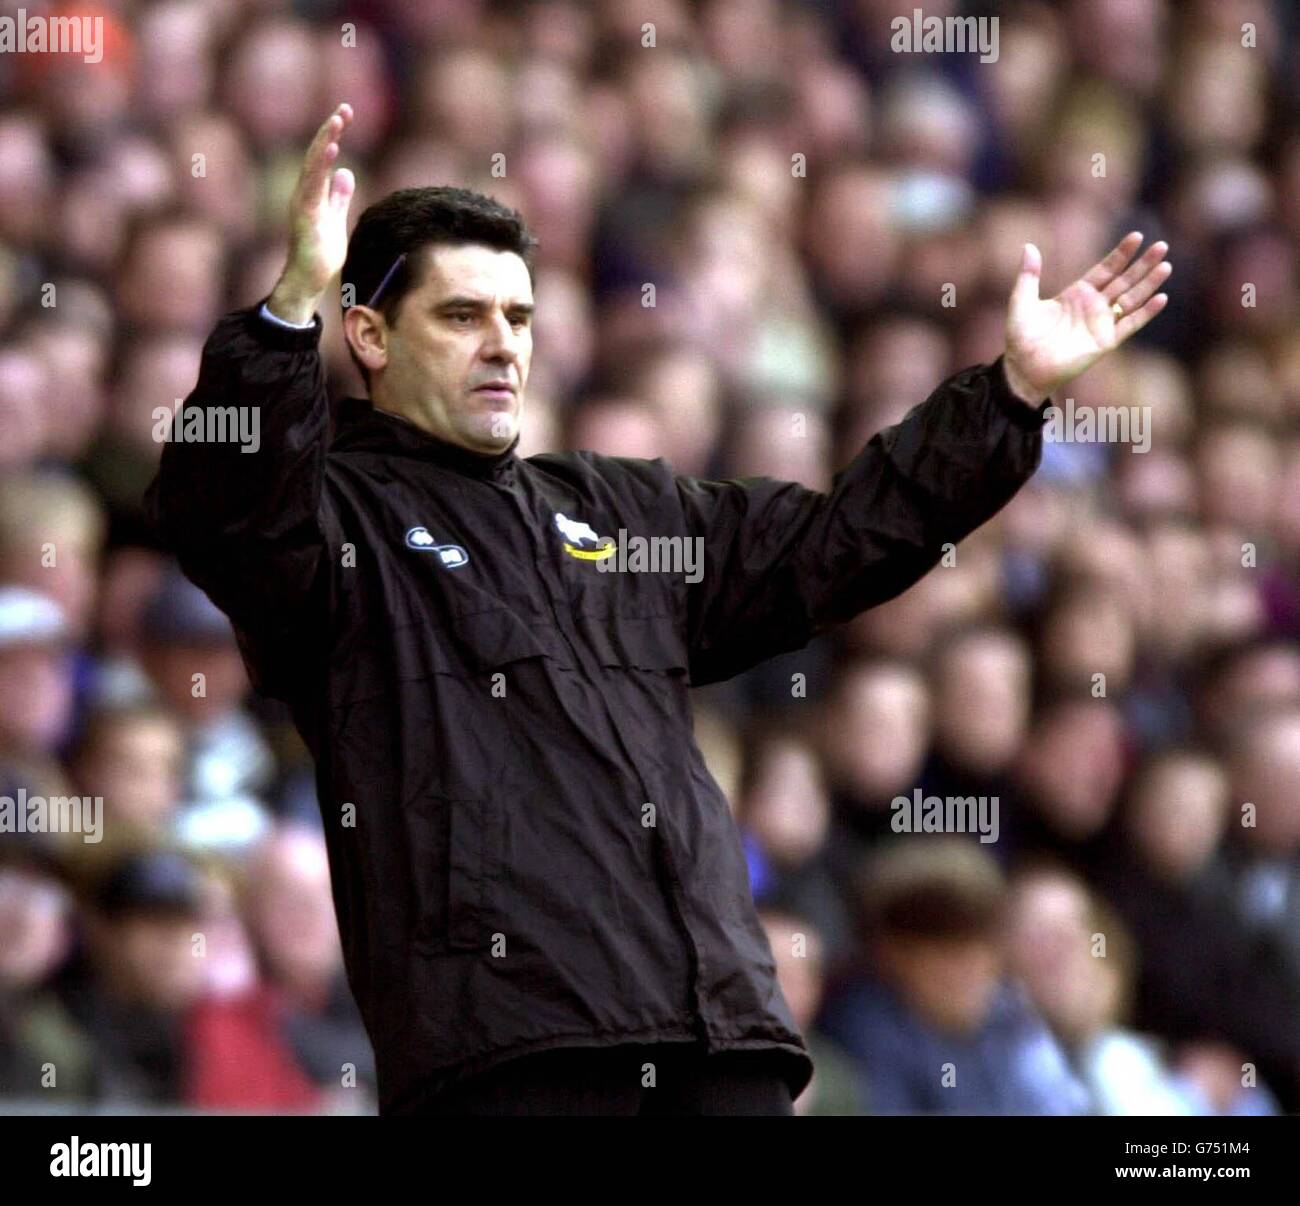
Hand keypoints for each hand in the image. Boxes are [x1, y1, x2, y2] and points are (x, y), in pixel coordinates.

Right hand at [267, 103, 356, 323]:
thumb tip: (346, 172)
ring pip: (313, 165)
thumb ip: (339, 196)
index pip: (324, 156)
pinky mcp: (305, 214)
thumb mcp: (336, 218)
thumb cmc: (320, 253)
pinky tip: (332, 150)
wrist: (309, 279)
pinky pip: (313, 185)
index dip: (333, 134)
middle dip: (330, 130)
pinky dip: (322, 166)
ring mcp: (303, 202)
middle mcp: (305, 192)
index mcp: (313, 191)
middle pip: (317, 154)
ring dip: (325, 141)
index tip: (346, 113)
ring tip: (337, 121)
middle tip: (345, 109)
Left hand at [1001, 232, 1170, 404]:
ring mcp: (1101, 323)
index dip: (1121, 254)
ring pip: (1131, 299)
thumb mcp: (1022, 301)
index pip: (1105, 269)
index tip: (1137, 236)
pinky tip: (1161, 298)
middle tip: (1162, 245)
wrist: (1024, 369)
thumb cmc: (1021, 337)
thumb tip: (1029, 246)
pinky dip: (1146, 312)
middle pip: (1124, 280)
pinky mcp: (1105, 341)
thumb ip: (1028, 275)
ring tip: (1166, 266)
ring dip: (1149, 284)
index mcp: (1077, 293)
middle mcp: (1093, 306)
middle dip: (1143, 264)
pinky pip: (1130, 325)